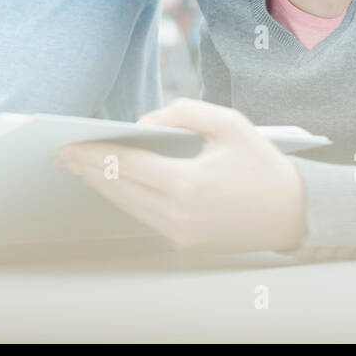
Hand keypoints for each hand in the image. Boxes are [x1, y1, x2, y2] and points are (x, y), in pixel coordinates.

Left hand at [52, 99, 307, 252]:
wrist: (293, 213)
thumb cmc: (262, 163)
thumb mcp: (228, 123)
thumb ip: (182, 112)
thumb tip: (142, 125)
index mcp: (187, 182)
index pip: (126, 165)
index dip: (93, 153)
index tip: (67, 144)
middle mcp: (178, 213)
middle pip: (118, 188)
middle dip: (88, 170)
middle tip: (61, 154)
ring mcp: (179, 233)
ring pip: (127, 205)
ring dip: (102, 185)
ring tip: (80, 167)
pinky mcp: (184, 243)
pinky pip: (144, 216)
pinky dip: (125, 197)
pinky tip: (113, 183)